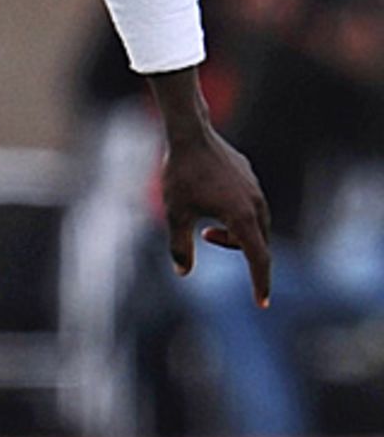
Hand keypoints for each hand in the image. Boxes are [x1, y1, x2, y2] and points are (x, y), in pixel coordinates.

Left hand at [163, 122, 271, 306]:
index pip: (258, 259)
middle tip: (205, 238)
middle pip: (257, 242)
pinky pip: (251, 206)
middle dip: (236, 249)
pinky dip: (238, 216)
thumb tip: (183, 272)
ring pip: (255, 224)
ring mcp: (254, 188)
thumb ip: (180, 247)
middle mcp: (255, 204)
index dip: (260, 283)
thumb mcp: (176, 215)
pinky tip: (213, 203)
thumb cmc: (181, 174)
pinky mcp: (248, 177)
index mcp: (242, 217)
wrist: (190, 134)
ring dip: (236, 233)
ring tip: (206, 224)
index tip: (262, 302)